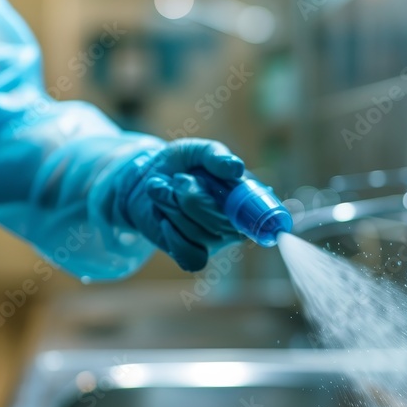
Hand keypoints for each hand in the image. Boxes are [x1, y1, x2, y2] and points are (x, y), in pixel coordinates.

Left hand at [115, 138, 244, 270]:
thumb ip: (215, 156)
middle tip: (178, 179)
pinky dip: (172, 237)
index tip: (235, 204)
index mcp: (245, 195)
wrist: (145, 179)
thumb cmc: (179, 164)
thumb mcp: (196, 151)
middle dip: (193, 199)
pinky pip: (189, 256)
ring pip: (198, 235)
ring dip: (173, 209)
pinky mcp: (193, 254)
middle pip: (223, 225)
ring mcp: (214, 241)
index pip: (261, 212)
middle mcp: (235, 223)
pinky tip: (164, 219)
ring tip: (164, 190)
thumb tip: (235, 168)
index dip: (255, 213)